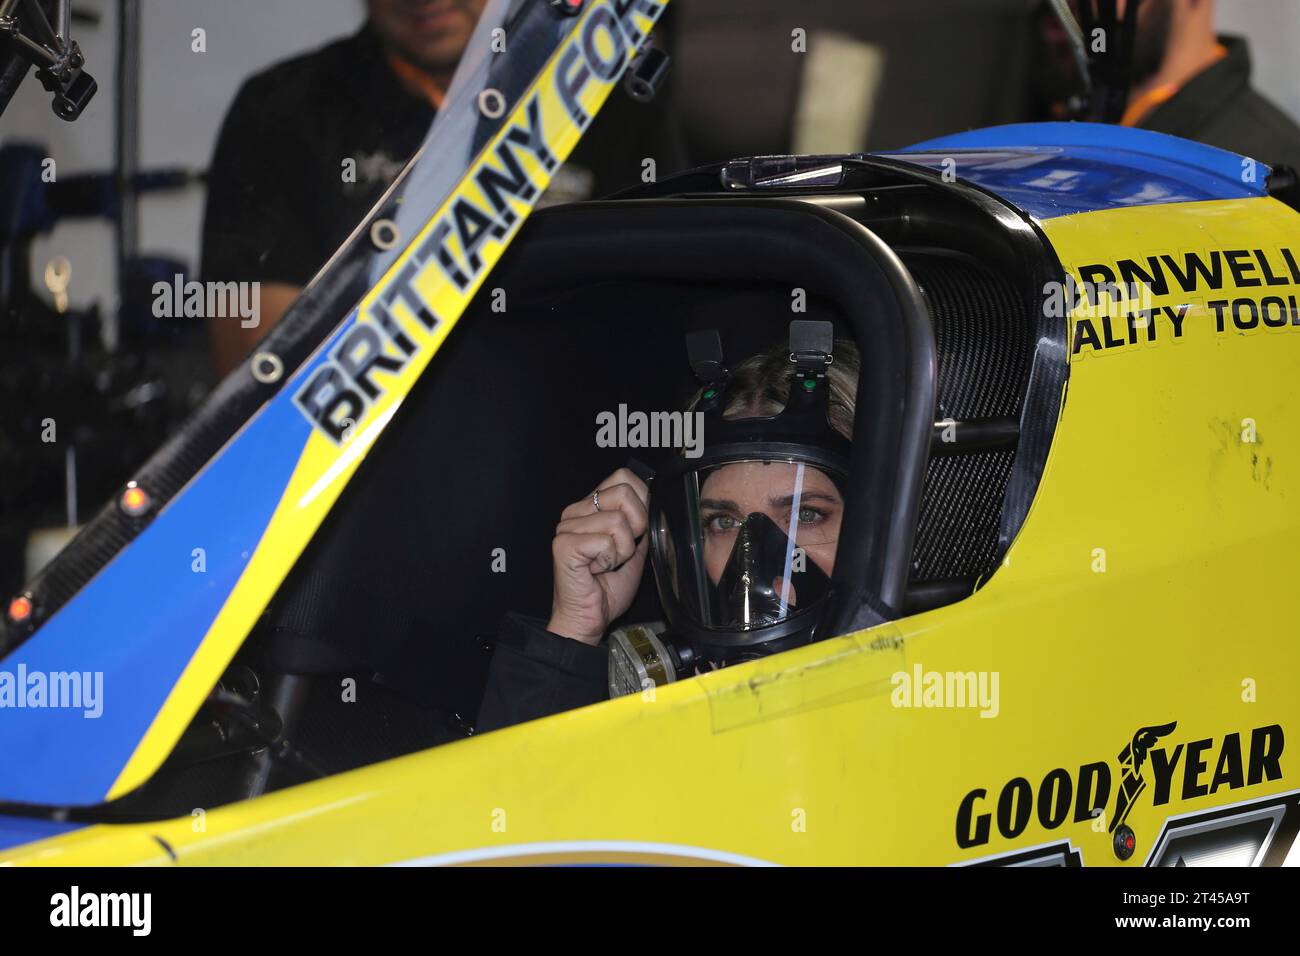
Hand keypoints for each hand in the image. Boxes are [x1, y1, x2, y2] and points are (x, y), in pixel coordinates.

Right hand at [547, 468, 649, 644]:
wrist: (590, 617)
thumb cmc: (608, 586)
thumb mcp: (635, 547)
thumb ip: (642, 522)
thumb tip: (656, 500)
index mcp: (590, 507)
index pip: (623, 477)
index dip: (641, 502)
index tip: (635, 531)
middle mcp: (575, 511)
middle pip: (623, 493)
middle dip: (636, 527)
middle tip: (620, 551)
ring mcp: (566, 527)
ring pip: (618, 520)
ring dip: (623, 550)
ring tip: (606, 563)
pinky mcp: (563, 545)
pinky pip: (606, 541)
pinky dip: (609, 560)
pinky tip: (596, 570)